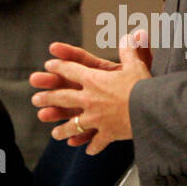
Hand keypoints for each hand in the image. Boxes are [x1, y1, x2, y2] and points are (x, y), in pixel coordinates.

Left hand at [29, 33, 152, 153]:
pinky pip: (96, 141)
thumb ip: (131, 50)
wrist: (150, 110)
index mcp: (94, 80)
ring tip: (55, 134)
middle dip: (48, 98)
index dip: (59, 66)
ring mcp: (96, 119)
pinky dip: (92, 146)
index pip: (71, 70)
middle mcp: (90, 99)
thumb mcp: (136, 64)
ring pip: (73, 125)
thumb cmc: (143, 86)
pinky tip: (88, 150)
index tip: (49, 66)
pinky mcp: (106, 134)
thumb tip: (134, 35)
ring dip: (63, 129)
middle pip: (63, 98)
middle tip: (35, 100)